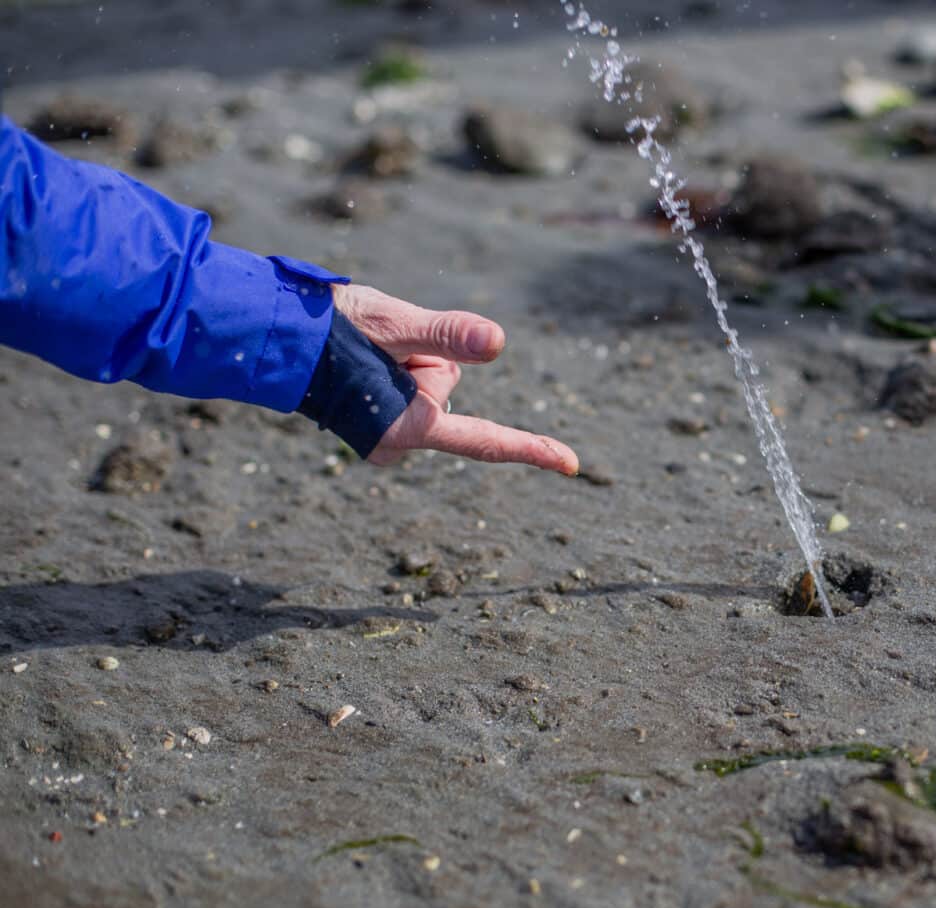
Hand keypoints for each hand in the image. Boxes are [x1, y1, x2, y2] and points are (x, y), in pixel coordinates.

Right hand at [331, 284, 578, 473]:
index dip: (531, 448)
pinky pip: (414, 384)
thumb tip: (497, 342)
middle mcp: (401, 438)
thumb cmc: (326, 329)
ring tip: (363, 351)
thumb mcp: (392, 323)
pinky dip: (398, 365)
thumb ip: (446, 334)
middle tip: (377, 348)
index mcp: (408, 427)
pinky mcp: (381, 419)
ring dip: (407, 360)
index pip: (485, 439)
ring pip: (432, 383)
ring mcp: (390, 432)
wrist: (271, 334)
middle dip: (425, 362)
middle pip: (448, 388)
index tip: (572, 463)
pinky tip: (364, 358)